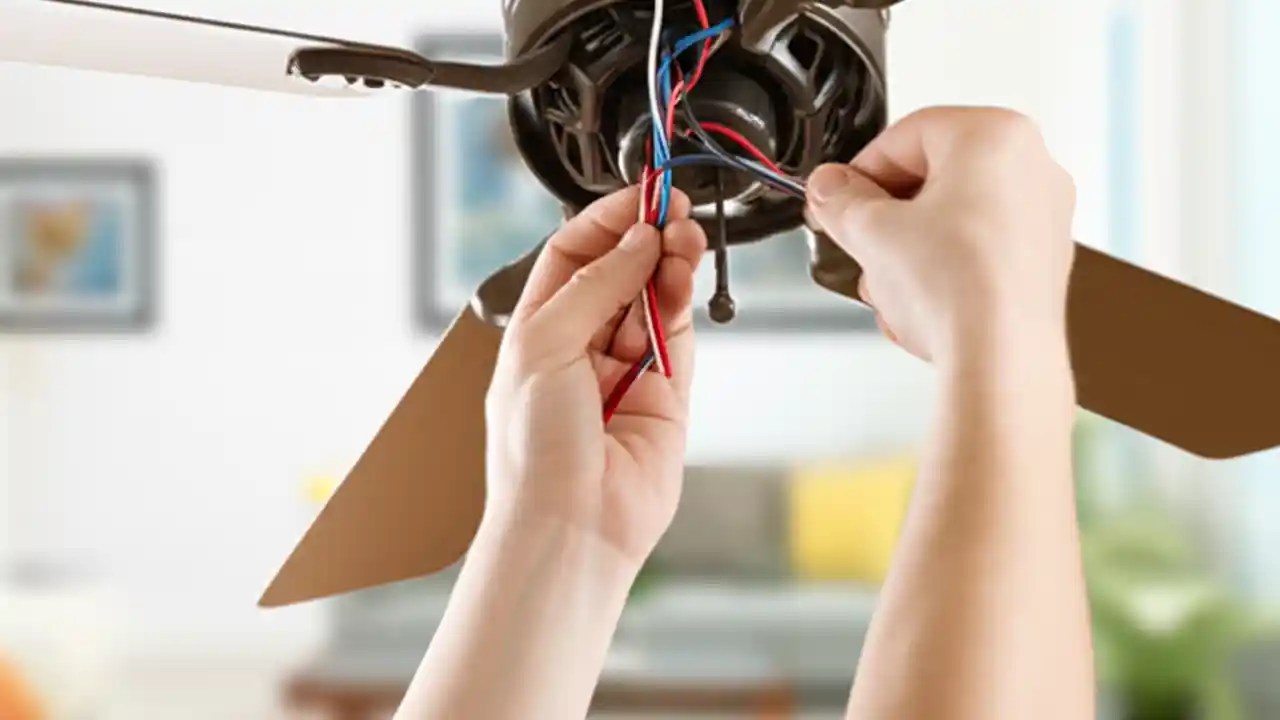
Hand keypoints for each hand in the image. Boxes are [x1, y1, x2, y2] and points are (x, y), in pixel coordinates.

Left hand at [485, 186, 706, 564]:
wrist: (571, 528)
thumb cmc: (534, 452)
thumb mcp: (544, 347)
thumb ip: (596, 288)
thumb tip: (637, 242)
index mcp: (537, 331)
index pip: (573, 256)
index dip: (605, 222)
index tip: (639, 195)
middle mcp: (580, 348)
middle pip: (619, 272)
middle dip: (643, 236)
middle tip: (671, 207)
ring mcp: (625, 370)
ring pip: (654, 298)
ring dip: (668, 261)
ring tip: (683, 235)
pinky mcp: (666, 396)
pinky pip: (679, 335)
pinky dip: (683, 300)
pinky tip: (683, 271)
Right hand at [806, 107, 1076, 367]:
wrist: (1000, 357)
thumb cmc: (957, 285)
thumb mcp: (871, 231)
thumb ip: (840, 200)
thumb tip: (829, 189)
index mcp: (994, 135)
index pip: (904, 136)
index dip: (857, 173)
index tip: (835, 200)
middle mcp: (1032, 166)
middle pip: (931, 178)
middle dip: (887, 218)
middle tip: (859, 242)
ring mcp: (1044, 215)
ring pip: (952, 218)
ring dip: (910, 250)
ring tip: (890, 284)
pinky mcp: (1042, 261)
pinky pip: (978, 251)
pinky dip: (944, 271)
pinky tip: (920, 303)